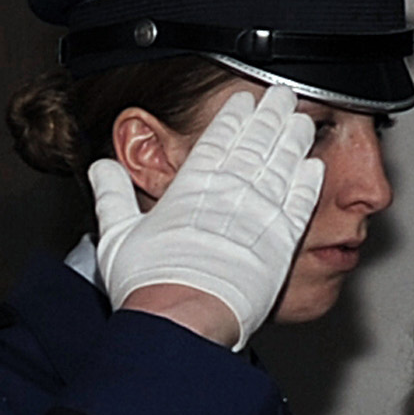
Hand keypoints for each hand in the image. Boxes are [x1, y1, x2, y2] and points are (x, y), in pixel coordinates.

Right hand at [90, 80, 322, 347]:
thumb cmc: (151, 285)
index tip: (244, 101)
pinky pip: (299, 205)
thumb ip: (111, 196)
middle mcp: (228, 194)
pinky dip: (308, 183)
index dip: (233, 117)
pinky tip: (314, 167)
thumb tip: (99, 167)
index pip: (217, 140)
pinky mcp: (281, 244)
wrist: (185, 319)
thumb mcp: (116, 234)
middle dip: (271, 116)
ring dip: (293, 140)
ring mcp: (258, 216)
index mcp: (191, 187)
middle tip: (283, 95)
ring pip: (281, 167)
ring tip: (301, 122)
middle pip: (255, 144)